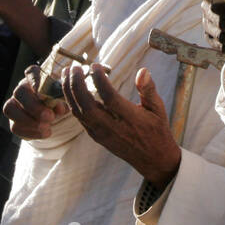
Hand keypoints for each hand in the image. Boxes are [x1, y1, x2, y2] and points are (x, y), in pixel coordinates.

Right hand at [3, 65, 67, 138]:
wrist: (51, 117)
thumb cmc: (58, 102)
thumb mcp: (64, 100)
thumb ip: (62, 100)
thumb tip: (58, 106)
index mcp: (36, 78)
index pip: (32, 72)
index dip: (35, 79)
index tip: (41, 90)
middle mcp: (22, 89)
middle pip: (19, 92)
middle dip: (33, 106)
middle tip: (50, 116)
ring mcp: (14, 104)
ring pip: (10, 109)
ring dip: (28, 120)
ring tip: (47, 127)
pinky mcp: (13, 120)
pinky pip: (15, 126)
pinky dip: (31, 132)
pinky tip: (45, 133)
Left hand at [62, 64, 180, 187]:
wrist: (152, 159)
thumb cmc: (156, 129)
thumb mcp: (158, 108)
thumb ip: (148, 89)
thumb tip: (143, 71)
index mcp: (130, 119)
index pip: (109, 97)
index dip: (100, 80)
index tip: (95, 65)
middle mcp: (113, 128)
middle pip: (87, 106)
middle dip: (77, 85)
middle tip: (74, 67)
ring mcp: (102, 134)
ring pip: (79, 112)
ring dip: (70, 92)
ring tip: (66, 73)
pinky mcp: (96, 136)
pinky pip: (80, 118)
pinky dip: (72, 102)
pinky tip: (70, 88)